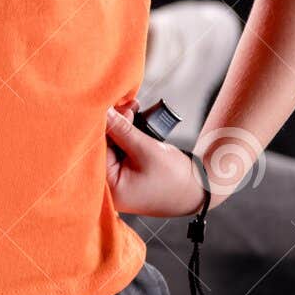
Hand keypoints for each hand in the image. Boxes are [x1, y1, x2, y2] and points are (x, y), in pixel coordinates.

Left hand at [105, 102, 205, 217]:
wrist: (200, 188)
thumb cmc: (175, 177)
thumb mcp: (146, 149)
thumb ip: (122, 129)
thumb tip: (103, 110)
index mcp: (110, 188)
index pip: (95, 151)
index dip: (101, 126)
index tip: (110, 105)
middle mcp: (109, 187)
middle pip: (101, 147)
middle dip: (113, 123)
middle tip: (128, 106)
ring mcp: (117, 180)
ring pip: (111, 145)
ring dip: (120, 126)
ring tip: (133, 109)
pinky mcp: (125, 173)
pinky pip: (119, 150)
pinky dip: (126, 135)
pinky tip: (133, 119)